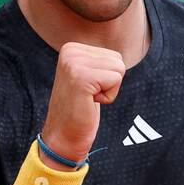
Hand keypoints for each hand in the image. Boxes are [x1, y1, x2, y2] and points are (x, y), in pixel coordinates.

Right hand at [40, 41, 125, 164]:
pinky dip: (108, 97)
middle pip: (118, 60)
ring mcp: (74, 63)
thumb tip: (119, 56)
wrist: (64, 136)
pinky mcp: (81, 77)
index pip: (114, 55)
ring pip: (119, 69)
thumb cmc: (80, 110)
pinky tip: (89, 102)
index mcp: (71, 48)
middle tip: (88, 96)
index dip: (107, 78)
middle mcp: (70, 51)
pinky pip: (116, 80)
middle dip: (110, 83)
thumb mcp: (89, 78)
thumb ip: (99, 62)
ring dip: (109, 90)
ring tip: (89, 99)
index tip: (88, 90)